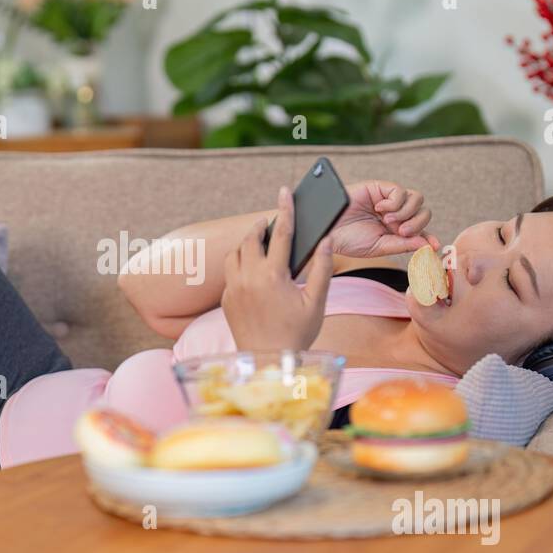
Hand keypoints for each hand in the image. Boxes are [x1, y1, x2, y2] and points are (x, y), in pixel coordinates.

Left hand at [222, 186, 333, 351]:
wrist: (267, 361)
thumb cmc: (296, 333)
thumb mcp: (316, 302)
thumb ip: (322, 269)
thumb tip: (326, 240)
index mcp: (273, 276)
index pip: (282, 234)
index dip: (285, 210)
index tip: (285, 191)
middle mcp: (248, 278)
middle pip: (251, 239)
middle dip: (261, 228)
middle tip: (269, 223)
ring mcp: (233, 289)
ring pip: (235, 254)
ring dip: (246, 245)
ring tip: (259, 245)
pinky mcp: (226, 300)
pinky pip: (230, 274)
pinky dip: (240, 266)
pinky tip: (252, 273)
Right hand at [330, 180, 440, 257]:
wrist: (329, 229)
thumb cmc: (350, 240)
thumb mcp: (380, 247)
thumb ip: (403, 245)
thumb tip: (426, 245)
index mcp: (396, 231)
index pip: (421, 231)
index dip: (429, 237)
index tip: (435, 245)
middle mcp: (396, 214)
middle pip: (424, 213)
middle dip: (416, 224)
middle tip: (400, 232)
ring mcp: (390, 200)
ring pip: (417, 199)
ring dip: (406, 213)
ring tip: (388, 221)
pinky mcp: (381, 188)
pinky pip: (401, 192)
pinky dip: (395, 202)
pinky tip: (379, 208)